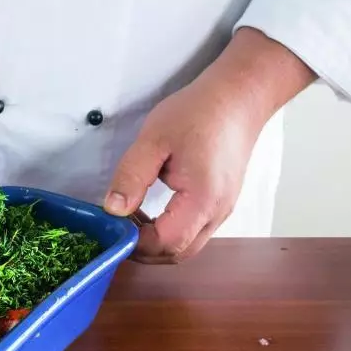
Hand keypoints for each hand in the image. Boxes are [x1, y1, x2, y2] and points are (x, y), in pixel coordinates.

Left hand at [103, 28, 315, 262]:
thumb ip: (131, 176)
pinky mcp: (222, 203)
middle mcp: (218, 213)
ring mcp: (223, 210)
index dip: (135, 242)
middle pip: (178, 253)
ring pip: (187, 246)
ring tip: (133, 217)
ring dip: (157, 241)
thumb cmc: (198, 112)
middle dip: (145, 249)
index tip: (114, 224)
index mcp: (202, 200)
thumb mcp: (154, 140)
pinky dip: (170, 230)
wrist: (238, 97)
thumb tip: (113, 209)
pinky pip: (195, 231)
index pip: (165, 243)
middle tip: (120, 227)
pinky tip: (152, 211)